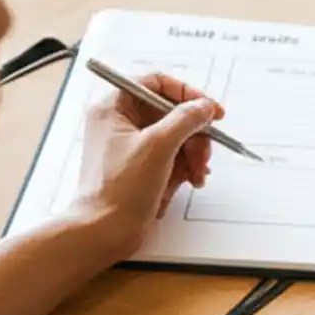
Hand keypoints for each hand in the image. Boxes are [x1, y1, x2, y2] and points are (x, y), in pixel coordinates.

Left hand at [71, 73, 226, 261]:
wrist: (105, 231)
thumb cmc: (117, 190)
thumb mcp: (158, 146)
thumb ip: (185, 120)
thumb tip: (203, 106)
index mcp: (114, 109)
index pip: (155, 84)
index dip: (186, 94)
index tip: (209, 109)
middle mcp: (121, 125)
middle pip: (171, 114)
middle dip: (194, 134)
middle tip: (205, 151)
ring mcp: (132, 148)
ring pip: (175, 138)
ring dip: (193, 154)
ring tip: (198, 173)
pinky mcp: (141, 170)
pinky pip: (172, 159)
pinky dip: (185, 168)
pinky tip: (192, 180)